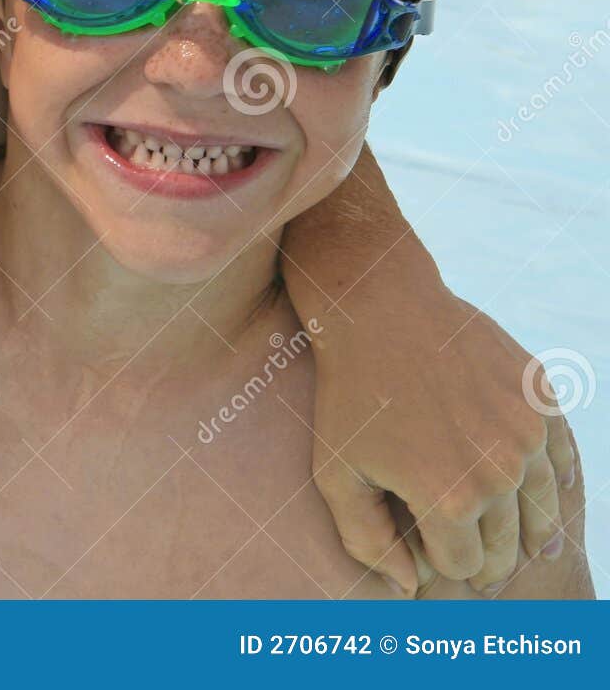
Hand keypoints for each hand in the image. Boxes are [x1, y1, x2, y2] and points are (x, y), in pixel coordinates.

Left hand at [308, 293, 574, 595]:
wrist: (380, 307)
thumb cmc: (350, 392)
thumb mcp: (335, 471)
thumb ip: (366, 541)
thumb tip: (408, 589)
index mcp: (450, 498)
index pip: (462, 564)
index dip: (442, 561)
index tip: (427, 548)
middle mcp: (500, 471)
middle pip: (505, 543)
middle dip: (486, 555)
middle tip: (477, 563)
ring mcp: (527, 433)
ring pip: (540, 508)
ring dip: (526, 528)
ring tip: (522, 546)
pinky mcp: (541, 399)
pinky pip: (560, 458)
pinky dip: (555, 482)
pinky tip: (549, 496)